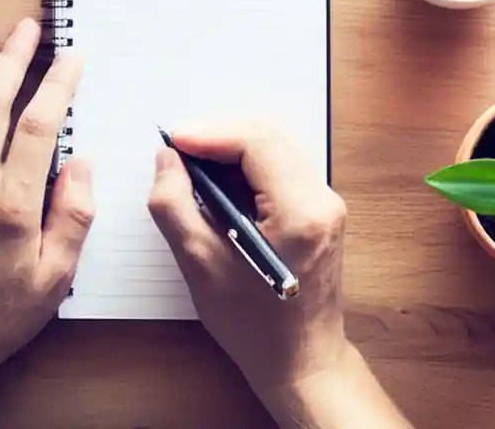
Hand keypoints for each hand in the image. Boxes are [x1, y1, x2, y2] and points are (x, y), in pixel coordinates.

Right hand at [147, 126, 347, 392]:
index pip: (257, 142)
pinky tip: (217, 185)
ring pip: (275, 148)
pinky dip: (246, 167)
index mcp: (301, 213)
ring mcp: (327, 204)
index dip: (209, 132)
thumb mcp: (199, 265)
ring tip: (192, 168)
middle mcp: (323, 200)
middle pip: (269, 136)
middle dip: (219, 135)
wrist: (301, 361)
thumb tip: (167, 158)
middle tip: (177, 151)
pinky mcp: (320, 211)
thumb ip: (174, 205)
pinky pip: (280, 169)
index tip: (172, 141)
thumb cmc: (253, 326)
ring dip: (231, 149)